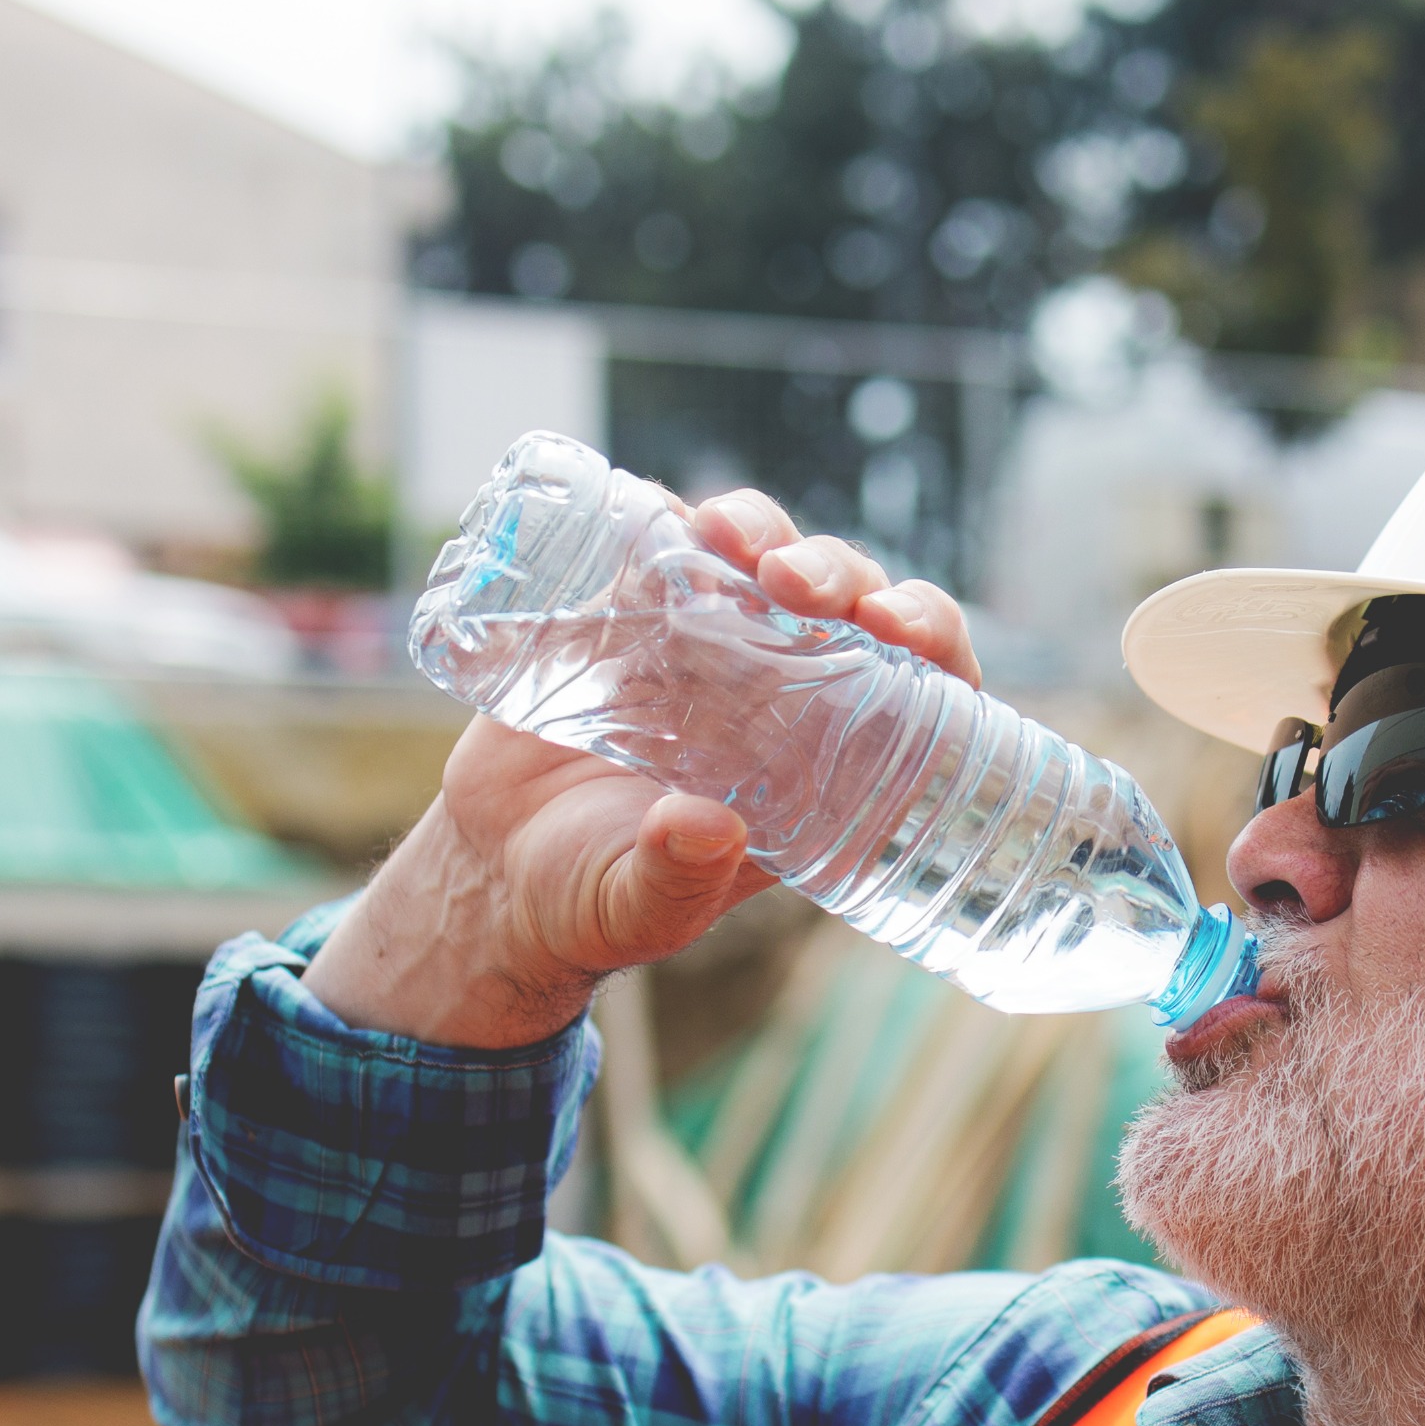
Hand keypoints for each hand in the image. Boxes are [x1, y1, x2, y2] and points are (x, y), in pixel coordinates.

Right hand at [304, 491, 985, 1046]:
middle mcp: (782, 698)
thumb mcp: (636, 908)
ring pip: (768, 560)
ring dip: (763, 532)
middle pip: (851, 609)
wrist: (492, 870)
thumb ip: (675, 878)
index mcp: (822, 769)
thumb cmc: (588, 904)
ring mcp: (711, 648)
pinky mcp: (635, 614)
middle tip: (794, 581)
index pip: (919, 690)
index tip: (901, 626)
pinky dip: (672, 516)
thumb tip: (707, 826)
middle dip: (840, 575)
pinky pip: (670, 543)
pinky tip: (664, 517)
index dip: (932, 642)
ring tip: (727, 536)